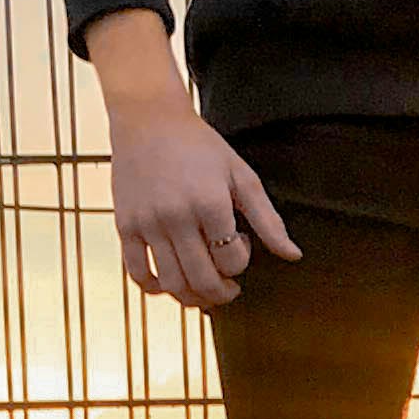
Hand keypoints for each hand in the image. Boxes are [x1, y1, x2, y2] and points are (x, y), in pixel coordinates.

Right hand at [86, 5, 299, 310]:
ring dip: (192, 298)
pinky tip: (168, 283)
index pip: (232, 260)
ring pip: (172, 283)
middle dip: (222, 294)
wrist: (148, 120)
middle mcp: (177, 216)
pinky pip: (137, 273)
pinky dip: (154, 289)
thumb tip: (293, 256)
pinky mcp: (125, 225)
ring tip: (203, 291)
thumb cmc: (200, 147)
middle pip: (203, 280)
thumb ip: (268, 219)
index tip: (240, 242)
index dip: (242, 261)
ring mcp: (148, 223)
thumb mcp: (241, 176)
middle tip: (229, 289)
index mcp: (210, 203)